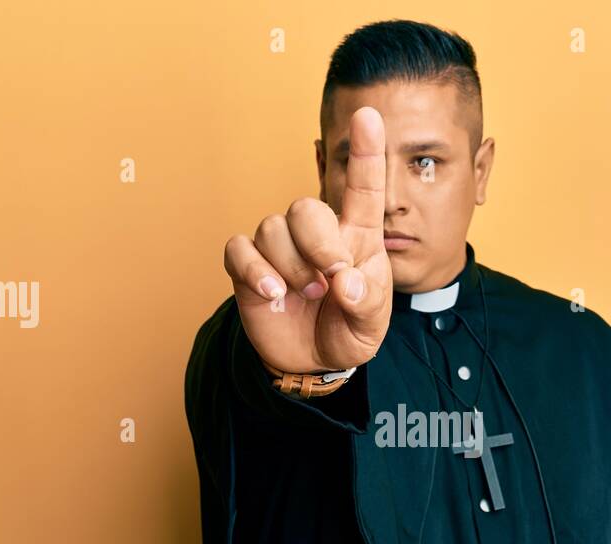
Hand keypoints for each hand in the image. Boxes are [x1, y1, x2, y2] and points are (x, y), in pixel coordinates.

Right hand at [223, 106, 392, 372]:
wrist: (312, 361)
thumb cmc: (346, 330)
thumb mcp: (370, 326)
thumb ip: (366, 303)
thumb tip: (346, 283)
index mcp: (356, 236)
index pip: (362, 187)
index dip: (365, 152)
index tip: (368, 115)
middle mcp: (316, 233)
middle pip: (305, 207)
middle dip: (318, 243)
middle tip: (331, 278)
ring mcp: (279, 246)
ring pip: (272, 229)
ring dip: (292, 268)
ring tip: (308, 296)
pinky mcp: (247, 265)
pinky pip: (239, 249)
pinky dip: (255, 271)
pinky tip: (274, 294)